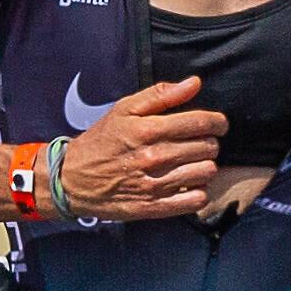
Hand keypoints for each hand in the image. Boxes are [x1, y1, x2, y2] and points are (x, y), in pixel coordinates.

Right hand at [62, 76, 224, 217]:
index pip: (201, 123)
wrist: (72, 179)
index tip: (218, 124)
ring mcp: (154, 185)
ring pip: (205, 173)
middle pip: (208, 148)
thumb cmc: (102, 140)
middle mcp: (154, 157)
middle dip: (210, 143)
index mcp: (148, 130)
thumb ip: (160, 95)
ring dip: (205, 166)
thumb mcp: (124, 110)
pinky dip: (198, 192)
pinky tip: (188, 185)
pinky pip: (194, 201)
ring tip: (193, 163)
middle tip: (199, 143)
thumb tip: (194, 83)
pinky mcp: (153, 207)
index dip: (218, 122)